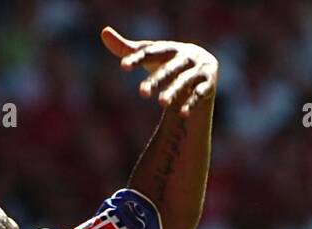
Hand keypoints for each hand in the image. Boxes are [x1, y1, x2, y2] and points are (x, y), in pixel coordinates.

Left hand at [101, 26, 217, 115]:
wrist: (203, 69)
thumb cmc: (169, 62)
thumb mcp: (150, 56)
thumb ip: (127, 48)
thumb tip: (103, 32)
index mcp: (169, 48)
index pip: (151, 52)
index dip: (138, 58)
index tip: (123, 67)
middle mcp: (186, 56)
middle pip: (168, 68)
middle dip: (157, 79)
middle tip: (142, 93)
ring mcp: (198, 70)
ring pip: (184, 82)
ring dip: (173, 91)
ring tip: (162, 102)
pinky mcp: (208, 85)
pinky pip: (199, 95)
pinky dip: (191, 103)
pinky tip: (182, 114)